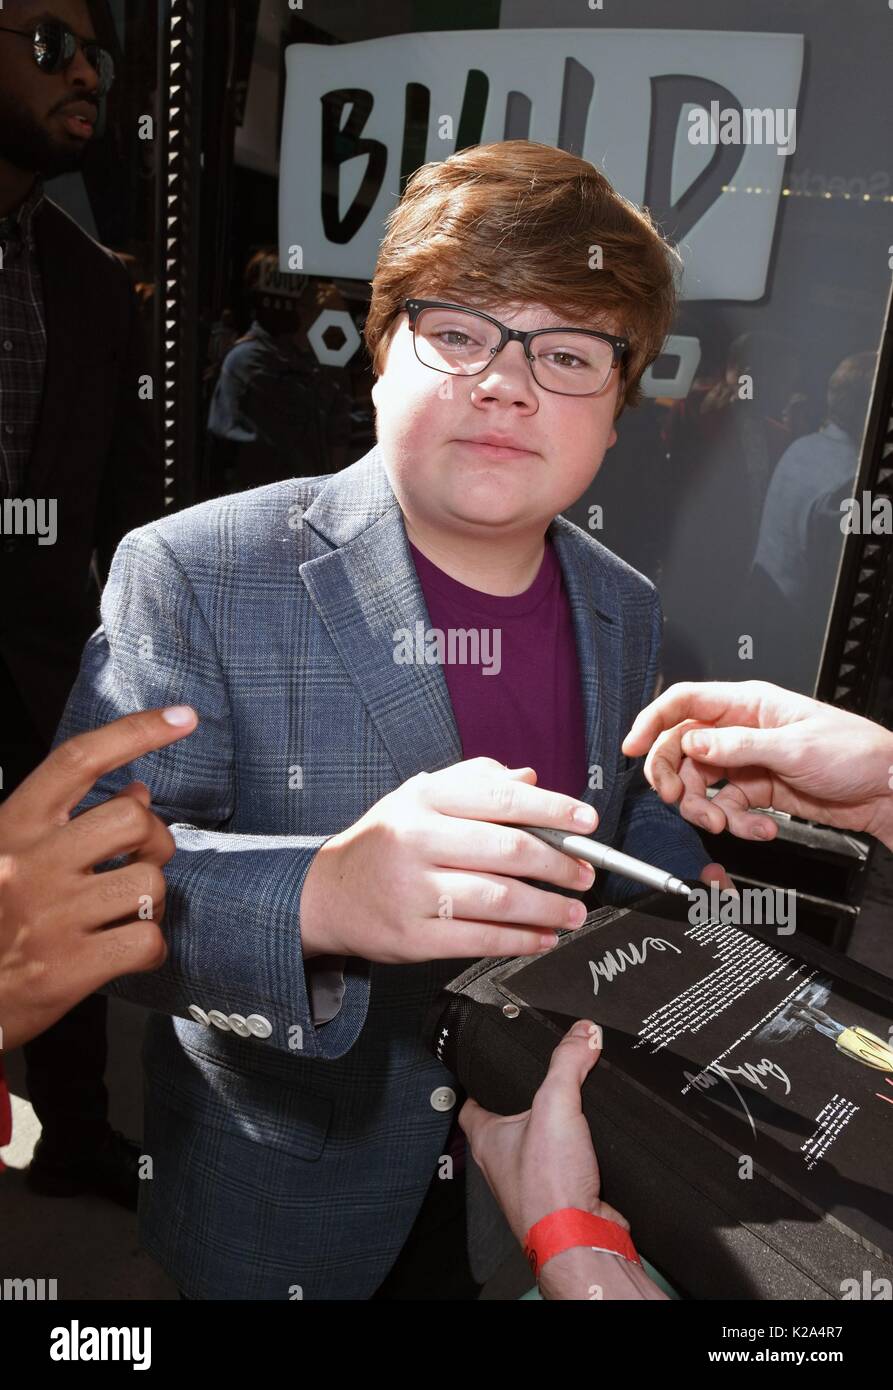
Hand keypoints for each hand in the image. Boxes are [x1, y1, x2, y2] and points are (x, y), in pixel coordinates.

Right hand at [0, 707, 197, 1050]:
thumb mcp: (11, 853)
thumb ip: (67, 821)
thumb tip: (138, 791)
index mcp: (12, 827)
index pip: (78, 760)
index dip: (135, 732)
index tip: (183, 717)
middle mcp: (29, 864)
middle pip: (133, 818)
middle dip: (155, 839)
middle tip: (140, 861)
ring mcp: (50, 917)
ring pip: (150, 883)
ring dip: (151, 900)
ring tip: (124, 912)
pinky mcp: (68, 969)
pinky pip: (147, 940)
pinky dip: (148, 948)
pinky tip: (124, 950)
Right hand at [299, 758, 598, 962]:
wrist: (329, 895)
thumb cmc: (388, 841)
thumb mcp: (422, 796)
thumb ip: (477, 782)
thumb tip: (533, 779)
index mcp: (425, 799)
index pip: (501, 798)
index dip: (553, 809)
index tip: (587, 822)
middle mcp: (417, 839)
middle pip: (507, 849)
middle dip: (558, 864)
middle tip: (584, 874)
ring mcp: (413, 890)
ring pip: (498, 898)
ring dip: (547, 907)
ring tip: (573, 910)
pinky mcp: (413, 936)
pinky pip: (479, 939)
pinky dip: (520, 940)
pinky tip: (542, 937)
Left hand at [459, 1020, 666, 1299]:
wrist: (582, 1238)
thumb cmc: (549, 1188)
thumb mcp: (556, 1104)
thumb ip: (568, 1062)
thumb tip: (584, 1031)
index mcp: (488, 1139)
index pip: (470, 1103)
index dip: (478, 1081)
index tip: (489, 1065)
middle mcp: (505, 1161)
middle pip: (507, 1122)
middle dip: (525, 1101)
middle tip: (541, 1079)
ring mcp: (533, 1179)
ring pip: (539, 1145)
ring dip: (555, 1128)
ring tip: (571, 1107)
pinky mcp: (564, 1192)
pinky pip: (568, 1163)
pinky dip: (579, 1151)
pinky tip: (594, 1142)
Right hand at [622, 679, 892, 847]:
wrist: (886, 789)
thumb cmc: (855, 753)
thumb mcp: (794, 748)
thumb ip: (738, 747)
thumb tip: (693, 745)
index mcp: (747, 704)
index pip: (683, 703)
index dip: (651, 722)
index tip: (632, 748)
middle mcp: (741, 730)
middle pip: (683, 748)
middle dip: (676, 777)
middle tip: (680, 799)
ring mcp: (748, 761)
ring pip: (701, 783)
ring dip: (707, 809)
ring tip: (728, 823)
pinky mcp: (758, 790)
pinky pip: (727, 806)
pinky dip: (736, 822)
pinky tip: (759, 827)